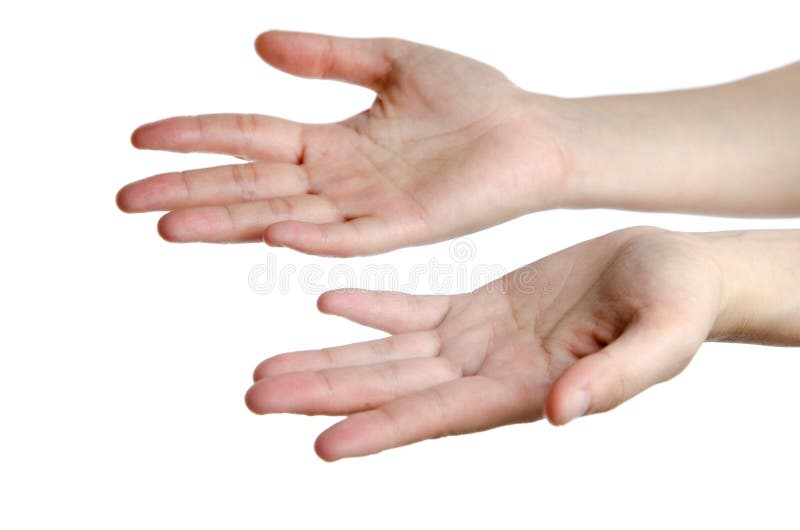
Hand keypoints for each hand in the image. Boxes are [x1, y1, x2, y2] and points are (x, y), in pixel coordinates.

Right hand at [116, 30, 567, 254]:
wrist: (532, 132)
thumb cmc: (473, 98)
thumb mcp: (390, 60)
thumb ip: (326, 58)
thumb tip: (257, 44)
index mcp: (334, 141)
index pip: (250, 138)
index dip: (197, 137)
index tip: (141, 137)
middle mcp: (340, 180)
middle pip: (251, 184)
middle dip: (189, 190)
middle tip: (127, 200)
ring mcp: (369, 207)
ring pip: (285, 214)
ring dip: (228, 219)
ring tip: (170, 226)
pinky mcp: (407, 226)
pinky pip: (351, 233)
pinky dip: (311, 234)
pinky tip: (270, 230)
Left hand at [245, 226, 730, 459]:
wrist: (672, 270)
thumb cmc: (678, 302)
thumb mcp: (660, 338)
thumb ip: (613, 380)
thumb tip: (560, 413)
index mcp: (526, 389)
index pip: (440, 417)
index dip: (382, 430)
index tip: (323, 444)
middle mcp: (489, 375)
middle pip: (392, 391)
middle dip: (324, 394)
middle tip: (256, 398)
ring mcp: (479, 344)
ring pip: (389, 357)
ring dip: (329, 360)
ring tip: (266, 369)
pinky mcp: (479, 311)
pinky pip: (414, 312)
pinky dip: (371, 308)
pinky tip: (328, 300)